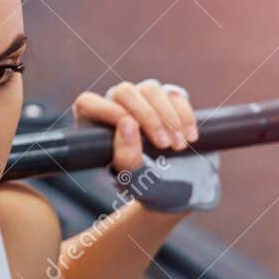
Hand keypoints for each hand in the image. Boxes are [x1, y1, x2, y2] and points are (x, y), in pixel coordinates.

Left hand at [72, 79, 219, 212]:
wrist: (179, 189)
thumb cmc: (148, 186)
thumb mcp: (134, 181)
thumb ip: (126, 157)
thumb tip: (127, 122)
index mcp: (94, 126)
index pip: (88, 103)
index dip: (106, 110)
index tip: (130, 128)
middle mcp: (116, 107)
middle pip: (124, 92)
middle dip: (148, 118)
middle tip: (163, 145)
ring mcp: (142, 100)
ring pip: (150, 89)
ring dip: (168, 118)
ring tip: (178, 146)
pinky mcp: (167, 99)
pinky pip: (174, 95)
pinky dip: (185, 116)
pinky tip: (190, 138)